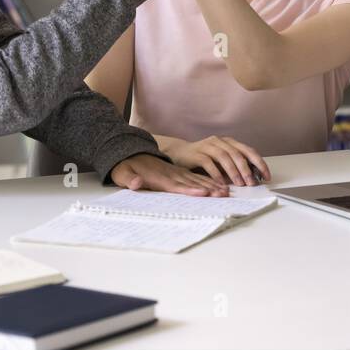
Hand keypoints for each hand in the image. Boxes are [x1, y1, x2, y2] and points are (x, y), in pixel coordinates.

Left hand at [108, 153, 227, 195]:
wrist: (129, 154)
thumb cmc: (126, 168)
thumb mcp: (123, 173)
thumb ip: (129, 179)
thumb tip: (135, 183)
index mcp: (160, 178)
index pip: (177, 185)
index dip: (190, 189)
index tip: (202, 193)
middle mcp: (172, 175)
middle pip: (193, 183)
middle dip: (209, 189)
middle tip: (223, 194)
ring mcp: (177, 174)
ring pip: (198, 180)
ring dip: (213, 186)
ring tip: (226, 192)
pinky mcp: (179, 174)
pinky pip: (197, 178)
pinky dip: (209, 182)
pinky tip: (218, 186)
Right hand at [166, 136, 271, 186]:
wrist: (179, 154)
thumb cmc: (204, 159)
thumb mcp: (221, 162)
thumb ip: (235, 166)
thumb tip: (253, 178)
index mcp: (229, 142)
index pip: (249, 151)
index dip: (259, 163)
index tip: (266, 176)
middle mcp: (220, 141)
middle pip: (237, 154)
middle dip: (246, 169)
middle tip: (252, 183)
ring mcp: (208, 145)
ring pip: (224, 157)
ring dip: (233, 171)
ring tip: (239, 184)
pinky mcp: (197, 153)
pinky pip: (208, 163)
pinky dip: (216, 173)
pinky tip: (221, 183)